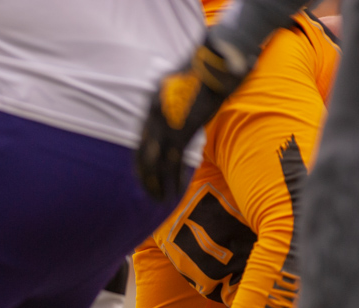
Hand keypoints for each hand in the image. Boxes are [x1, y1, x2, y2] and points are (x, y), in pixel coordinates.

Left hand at [135, 35, 250, 201]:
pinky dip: (172, 179)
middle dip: (144, 179)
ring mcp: (166, 123)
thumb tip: (174, 124)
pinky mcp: (183, 129)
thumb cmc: (206, 72)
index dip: (139, 165)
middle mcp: (152, 115)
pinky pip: (172, 162)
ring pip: (155, 163)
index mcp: (151, 106)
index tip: (142, 180)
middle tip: (148, 195)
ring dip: (157, 184)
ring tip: (160, 200)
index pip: (140, 143)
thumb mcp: (181, 89)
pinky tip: (173, 193)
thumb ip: (173, 107)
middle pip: (142, 156)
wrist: (218, 55)